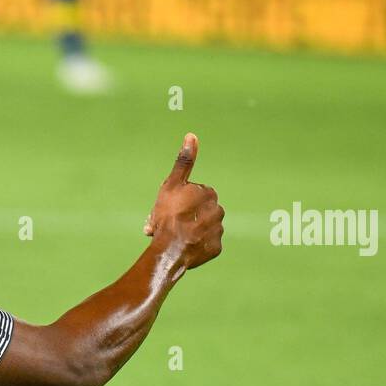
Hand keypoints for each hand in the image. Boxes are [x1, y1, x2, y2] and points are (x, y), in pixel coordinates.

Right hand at [143, 133, 223, 270]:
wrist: (171, 249)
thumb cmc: (169, 216)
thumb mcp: (172, 185)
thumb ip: (184, 161)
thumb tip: (192, 135)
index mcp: (208, 193)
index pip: (193, 194)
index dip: (178, 202)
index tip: (169, 209)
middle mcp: (217, 210)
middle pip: (198, 212)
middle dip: (185, 217)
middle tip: (168, 224)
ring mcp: (217, 230)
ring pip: (202, 228)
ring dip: (190, 231)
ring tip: (174, 237)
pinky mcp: (215, 248)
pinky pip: (205, 245)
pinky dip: (196, 246)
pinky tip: (184, 247)